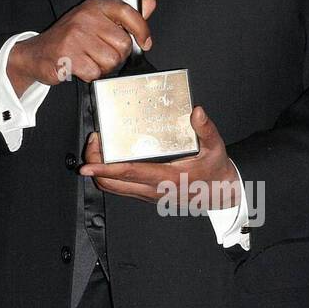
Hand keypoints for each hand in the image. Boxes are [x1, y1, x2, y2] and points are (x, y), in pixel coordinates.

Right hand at [6, 0, 155, 94]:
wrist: (36, 53)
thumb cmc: (69, 38)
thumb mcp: (97, 21)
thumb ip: (125, 16)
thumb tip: (150, 3)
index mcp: (95, 6)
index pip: (127, 12)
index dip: (142, 29)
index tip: (146, 42)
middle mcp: (85, 17)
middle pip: (123, 44)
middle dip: (116, 56)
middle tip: (100, 54)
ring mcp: (75, 36)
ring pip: (111, 61)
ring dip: (102, 67)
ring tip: (88, 60)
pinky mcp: (68, 55)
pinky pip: (94, 72)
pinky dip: (89, 75)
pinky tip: (79, 67)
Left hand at [79, 105, 241, 208]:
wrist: (221, 192)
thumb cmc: (214, 170)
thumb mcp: (215, 148)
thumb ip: (206, 129)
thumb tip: (197, 112)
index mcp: (168, 177)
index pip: (129, 173)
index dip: (105, 168)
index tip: (88, 164)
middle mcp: (153, 189)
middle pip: (112, 183)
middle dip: (95, 165)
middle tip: (94, 143)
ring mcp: (148, 194)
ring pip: (113, 188)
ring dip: (100, 171)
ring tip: (98, 148)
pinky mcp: (146, 195)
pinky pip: (120, 188)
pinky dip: (109, 176)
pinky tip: (108, 159)